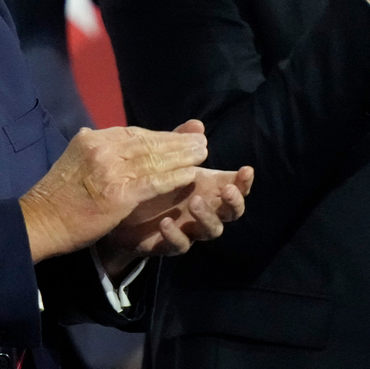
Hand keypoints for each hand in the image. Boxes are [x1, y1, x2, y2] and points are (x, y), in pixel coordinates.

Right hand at [19, 124, 207, 262]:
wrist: (41, 222)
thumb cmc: (58, 197)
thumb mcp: (76, 162)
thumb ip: (99, 151)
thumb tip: (119, 142)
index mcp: (91, 139)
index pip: (133, 133)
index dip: (159, 136)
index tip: (179, 138)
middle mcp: (101, 149)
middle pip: (147, 142)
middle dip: (177, 141)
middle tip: (201, 140)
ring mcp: (110, 170)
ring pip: (154, 159)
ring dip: (182, 156)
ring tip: (202, 153)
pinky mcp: (118, 194)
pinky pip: (153, 182)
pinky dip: (174, 177)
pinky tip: (191, 175)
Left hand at [100, 120, 252, 262]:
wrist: (123, 214)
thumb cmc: (155, 184)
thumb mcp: (167, 162)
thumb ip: (182, 144)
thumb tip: (197, 124)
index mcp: (208, 189)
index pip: (235, 187)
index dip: (244, 182)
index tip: (246, 169)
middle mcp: (205, 211)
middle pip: (231, 212)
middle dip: (233, 202)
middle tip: (226, 190)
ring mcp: (190, 229)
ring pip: (211, 230)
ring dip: (207, 217)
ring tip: (195, 202)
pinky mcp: (170, 244)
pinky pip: (180, 244)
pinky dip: (176, 235)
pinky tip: (166, 223)